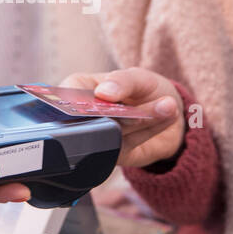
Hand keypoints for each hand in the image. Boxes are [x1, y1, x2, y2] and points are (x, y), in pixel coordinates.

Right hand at [61, 67, 183, 167]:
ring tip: (166, 105)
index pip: (62, 97)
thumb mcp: (137, 77)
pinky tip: (165, 116)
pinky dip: (148, 132)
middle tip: (136, 111)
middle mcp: (83, 117)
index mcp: (78, 90)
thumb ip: (122, 81)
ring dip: (141, 121)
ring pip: (111, 134)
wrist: (170, 113)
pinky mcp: (115, 156)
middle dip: (113, 115)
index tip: (94, 100)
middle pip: (85, 121)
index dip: (72, 101)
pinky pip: (129, 147)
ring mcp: (97, 139)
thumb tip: (103, 93)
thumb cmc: (144, 88)